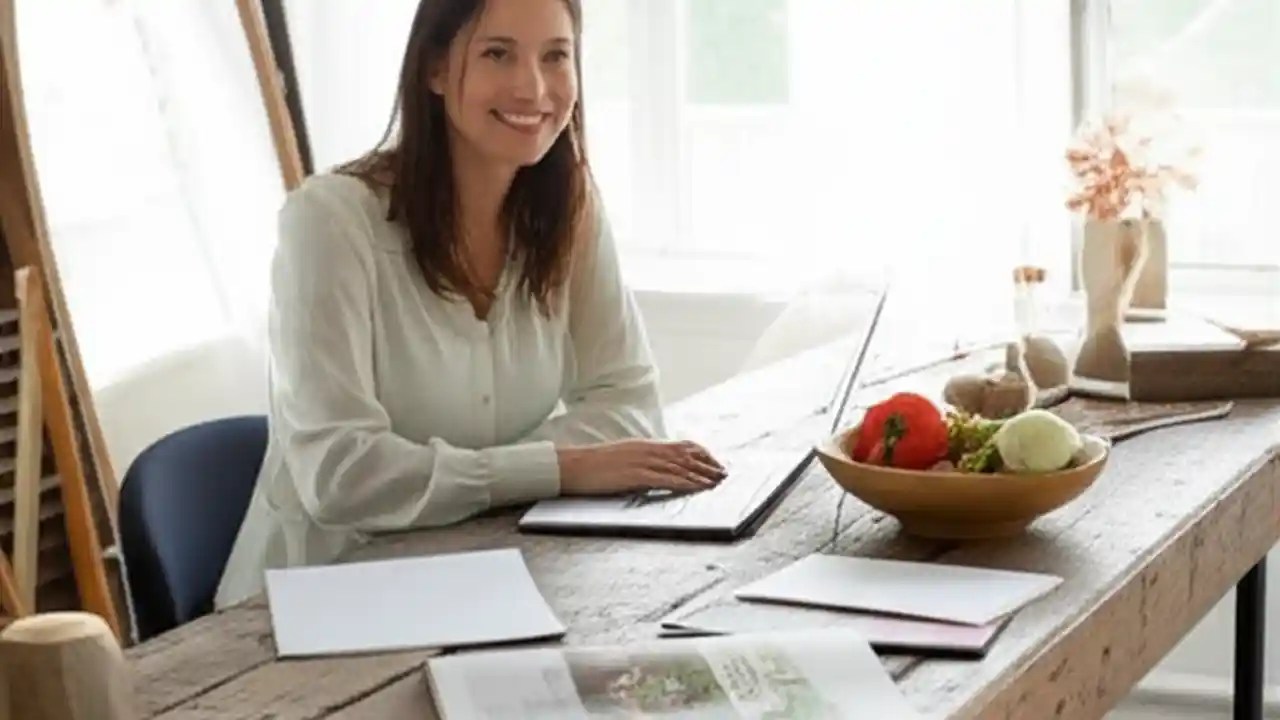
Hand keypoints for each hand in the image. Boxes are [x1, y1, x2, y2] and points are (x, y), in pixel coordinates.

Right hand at [556, 440, 726, 495]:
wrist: (573, 465)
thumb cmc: (594, 465)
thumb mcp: (623, 458)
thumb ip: (642, 461)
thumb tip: (659, 469)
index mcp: (645, 444)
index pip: (681, 445)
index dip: (702, 454)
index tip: (715, 462)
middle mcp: (648, 449)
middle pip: (686, 455)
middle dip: (707, 465)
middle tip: (723, 474)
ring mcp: (642, 461)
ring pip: (680, 466)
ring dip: (701, 475)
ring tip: (716, 483)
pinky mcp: (636, 474)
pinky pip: (666, 478)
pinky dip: (685, 483)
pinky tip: (696, 488)